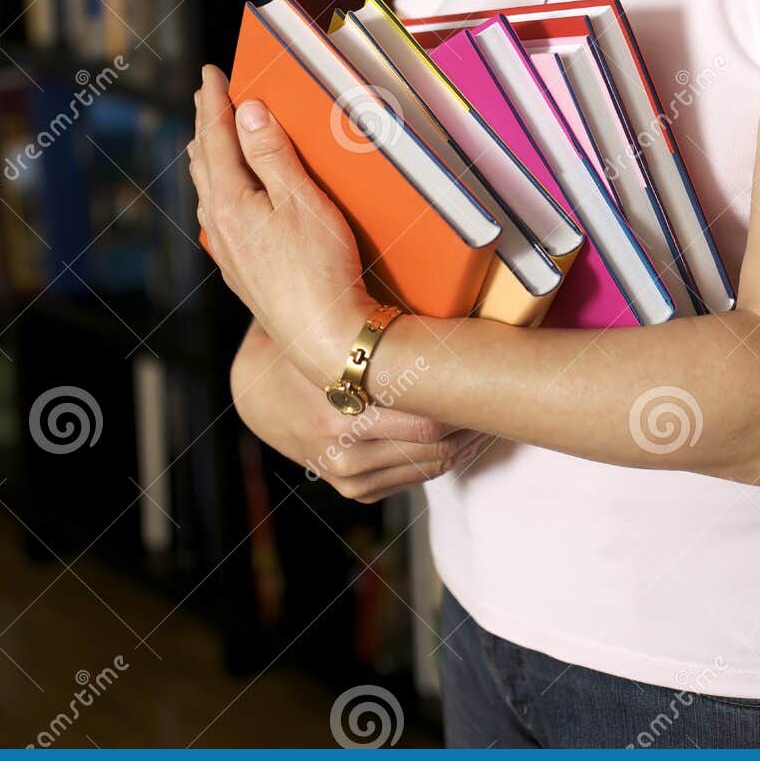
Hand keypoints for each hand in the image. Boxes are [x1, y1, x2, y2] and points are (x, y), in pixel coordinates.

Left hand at [188, 63, 373, 384]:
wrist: (326, 337)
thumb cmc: (321, 268)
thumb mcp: (302, 200)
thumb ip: (272, 154)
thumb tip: (246, 111)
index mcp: (231, 202)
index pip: (218, 138)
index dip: (215, 102)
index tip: (210, 73)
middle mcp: (220, 227)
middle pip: (206, 163)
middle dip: (207, 125)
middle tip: (206, 95)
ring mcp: (229, 254)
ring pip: (209, 193)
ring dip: (209, 159)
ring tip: (206, 140)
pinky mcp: (244, 274)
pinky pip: (219, 219)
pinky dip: (218, 193)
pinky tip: (224, 203)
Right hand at [231, 322, 491, 503]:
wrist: (254, 393)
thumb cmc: (299, 343)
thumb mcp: (326, 324)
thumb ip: (366, 317)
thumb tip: (430, 272)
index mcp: (340, 401)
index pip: (426, 410)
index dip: (465, 393)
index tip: (493, 371)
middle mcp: (344, 444)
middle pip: (435, 439)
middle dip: (473, 419)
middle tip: (505, 393)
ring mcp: (349, 472)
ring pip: (430, 464)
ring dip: (467, 442)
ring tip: (494, 413)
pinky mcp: (354, 487)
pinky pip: (414, 477)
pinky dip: (444, 459)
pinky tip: (466, 437)